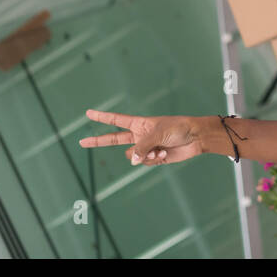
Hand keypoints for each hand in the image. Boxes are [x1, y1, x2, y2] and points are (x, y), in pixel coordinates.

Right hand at [79, 109, 203, 165]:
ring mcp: (145, 147)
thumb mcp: (157, 134)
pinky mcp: (153, 157)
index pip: (116, 120)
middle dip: (98, 141)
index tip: (88, 113)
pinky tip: (165, 152)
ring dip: (145, 154)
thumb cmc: (178, 128)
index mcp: (139, 123)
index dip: (102, 117)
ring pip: (132, 157)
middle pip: (114, 140)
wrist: (195, 138)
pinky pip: (144, 162)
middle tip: (81, 142)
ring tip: (160, 147)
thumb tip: (132, 161)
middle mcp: (139, 135)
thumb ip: (141, 147)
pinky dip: (153, 159)